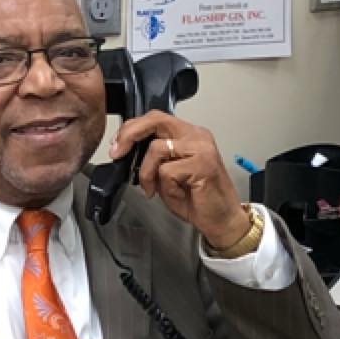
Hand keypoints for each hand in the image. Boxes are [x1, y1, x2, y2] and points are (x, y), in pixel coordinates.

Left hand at [110, 109, 250, 248]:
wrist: (222, 220)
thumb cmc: (198, 200)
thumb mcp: (168, 175)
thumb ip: (154, 159)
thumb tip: (127, 151)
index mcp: (189, 135)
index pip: (156, 119)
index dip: (132, 128)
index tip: (117, 144)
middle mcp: (197, 136)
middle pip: (155, 120)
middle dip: (129, 135)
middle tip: (117, 152)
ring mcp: (201, 148)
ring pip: (156, 148)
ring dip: (148, 173)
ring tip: (155, 189)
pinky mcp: (202, 164)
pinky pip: (167, 171)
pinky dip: (166, 188)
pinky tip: (178, 194)